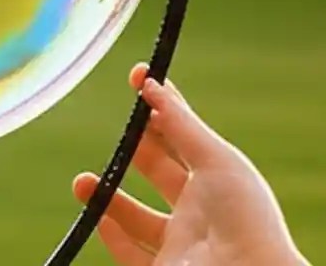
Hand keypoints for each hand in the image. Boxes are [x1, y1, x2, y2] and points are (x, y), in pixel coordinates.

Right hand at [73, 65, 307, 265]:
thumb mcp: (216, 159)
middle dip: (135, 146)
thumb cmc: (244, 216)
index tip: (137, 78)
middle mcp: (199, 211)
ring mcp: (180, 244)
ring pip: (136, 215)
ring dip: (106, 194)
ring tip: (82, 181)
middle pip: (159, 170)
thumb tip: (150, 83)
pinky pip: (130, 253)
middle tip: (117, 129)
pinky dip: (111, 233)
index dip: (161, 106)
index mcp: (218, 179)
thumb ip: (180, 123)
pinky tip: (97, 214)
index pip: (183, 134)